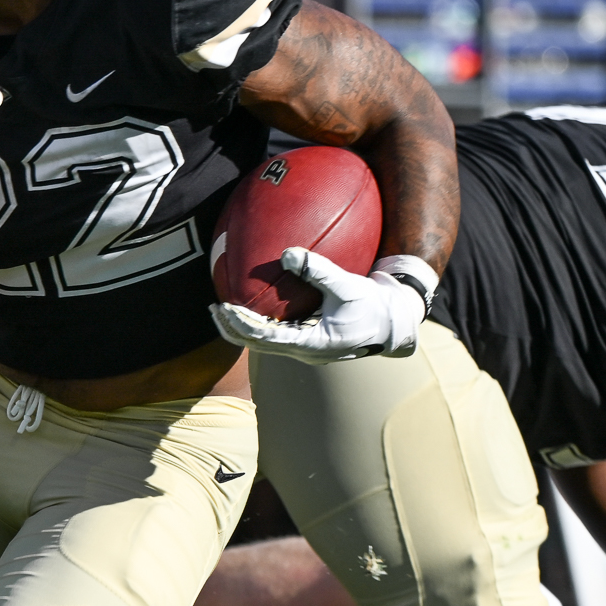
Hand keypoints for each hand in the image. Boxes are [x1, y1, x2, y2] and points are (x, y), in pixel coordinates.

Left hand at [210, 248, 433, 362]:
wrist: (392, 325)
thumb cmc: (373, 306)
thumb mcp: (349, 286)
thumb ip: (319, 270)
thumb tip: (288, 253)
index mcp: (313, 345)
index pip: (267, 338)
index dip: (243, 325)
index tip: (226, 308)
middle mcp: (304, 352)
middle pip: (257, 346)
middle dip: (232, 329)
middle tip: (214, 307)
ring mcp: (304, 350)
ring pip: (263, 344)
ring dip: (240, 329)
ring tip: (221, 309)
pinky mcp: (306, 342)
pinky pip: (274, 335)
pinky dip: (257, 323)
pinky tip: (249, 304)